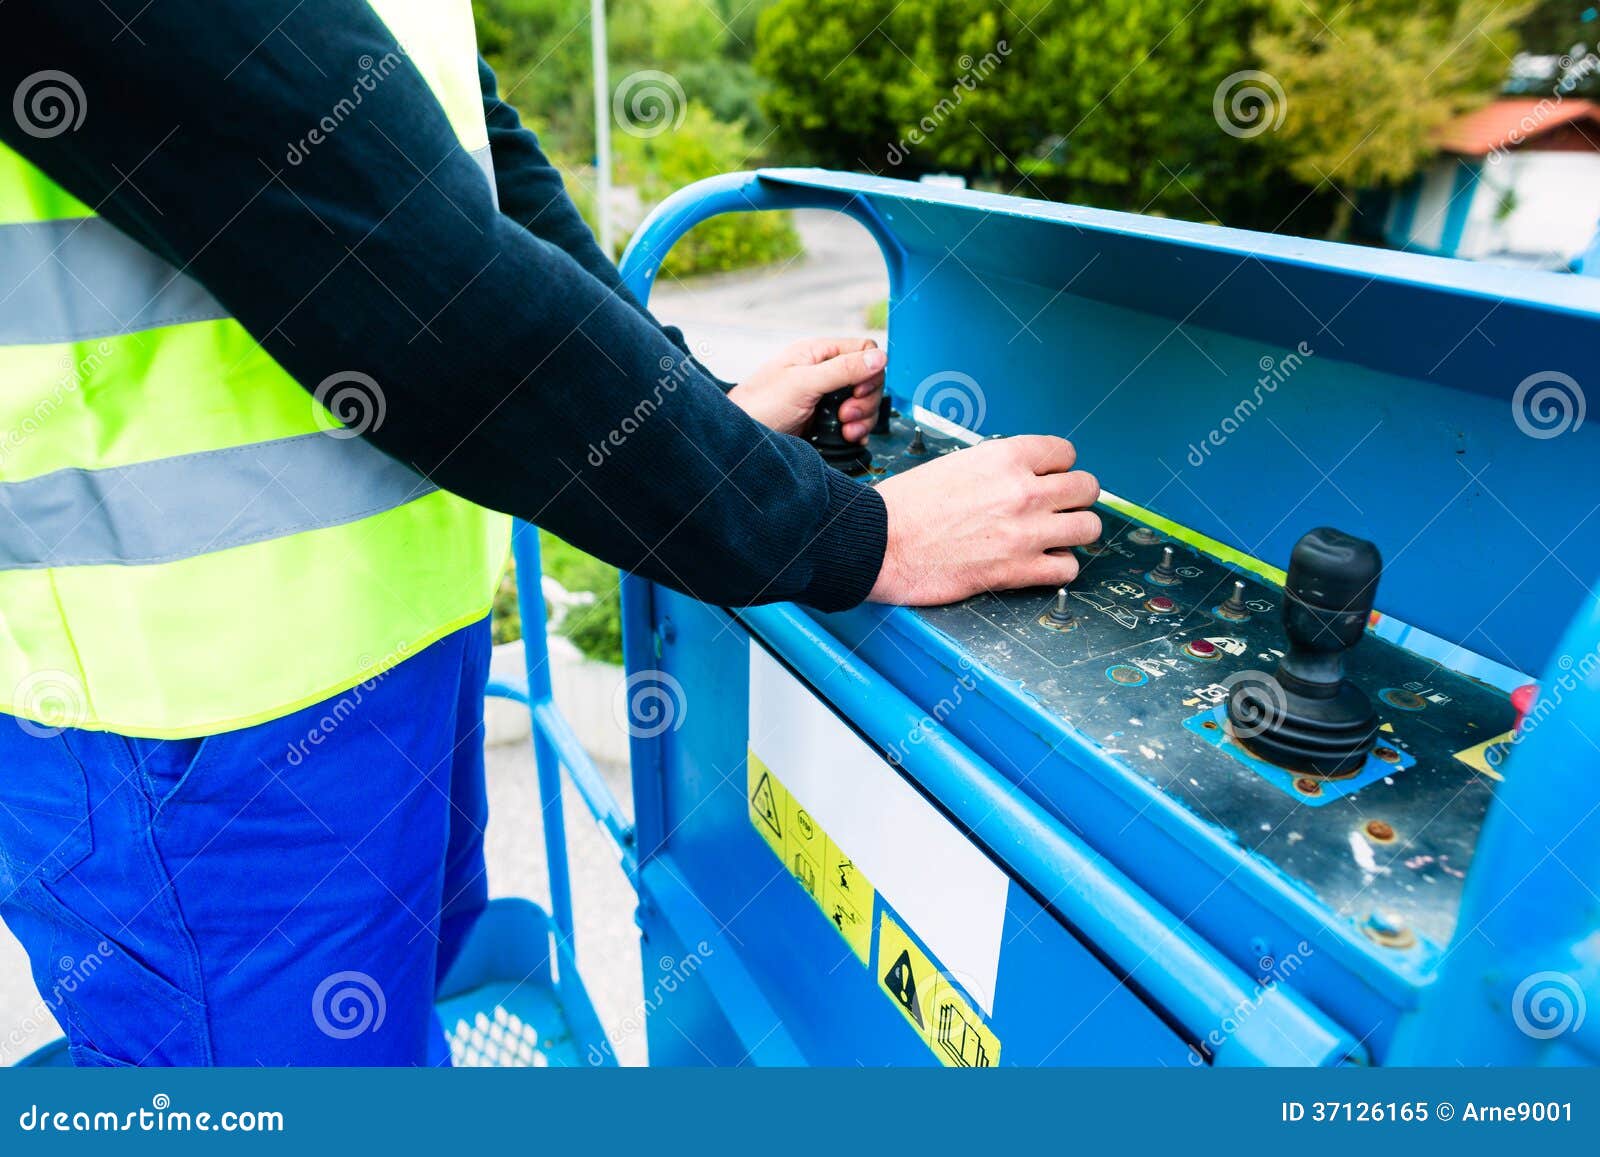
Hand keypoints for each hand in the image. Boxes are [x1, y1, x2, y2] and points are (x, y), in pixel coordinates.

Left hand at [727, 337, 885, 439]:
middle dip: (865, 399)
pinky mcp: (823, 419)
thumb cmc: (761, 405)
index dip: (870, 370)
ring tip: (845, 431)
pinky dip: (856, 430)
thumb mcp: (804, 383)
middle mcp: (823, 372)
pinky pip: (853, 421)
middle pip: (868, 378)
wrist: (740, 439)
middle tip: (846, 415)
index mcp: (817, 353)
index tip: (858, 391)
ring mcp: (824, 396)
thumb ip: (843, 369)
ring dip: (862, 418)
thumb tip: (880, 357)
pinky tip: (848, 438)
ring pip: (863, 401)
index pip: (863, 350)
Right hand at [868, 436, 1100, 605]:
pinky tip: (1042, 563)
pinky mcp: (1018, 570)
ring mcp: (1025, 532)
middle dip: (1075, 497)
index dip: (1058, 467)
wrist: (880, 543)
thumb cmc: (905, 506)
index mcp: (1006, 457)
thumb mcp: (956, 464)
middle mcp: (1023, 491)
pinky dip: (1059, 567)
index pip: (1066, 452)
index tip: (1049, 479)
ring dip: (1074, 532)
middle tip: (1059, 507)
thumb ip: (996, 468)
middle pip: (1087, 487)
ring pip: (1088, 527)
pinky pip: (1068, 569)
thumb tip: (1019, 476)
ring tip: (1057, 536)